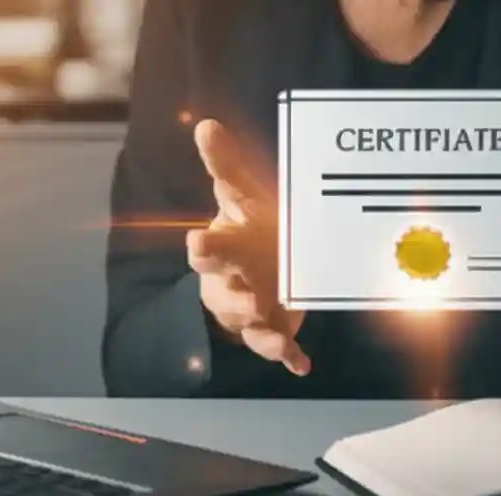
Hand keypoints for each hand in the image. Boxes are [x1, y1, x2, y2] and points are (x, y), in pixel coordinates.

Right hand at [187, 119, 309, 375]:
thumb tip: (205, 125)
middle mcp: (230, 283)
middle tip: (247, 297)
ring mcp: (251, 310)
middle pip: (223, 293)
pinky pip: (276, 347)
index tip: (200, 242)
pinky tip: (300, 364)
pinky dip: (287, 356)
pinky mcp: (273, 331)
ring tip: (274, 332)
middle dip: (232, 296)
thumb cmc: (248, 229)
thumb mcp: (241, 197)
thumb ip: (227, 167)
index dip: (205, 247)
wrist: (258, 268)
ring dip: (260, 330)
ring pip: (248, 325)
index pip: (208, 248)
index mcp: (223, 248)